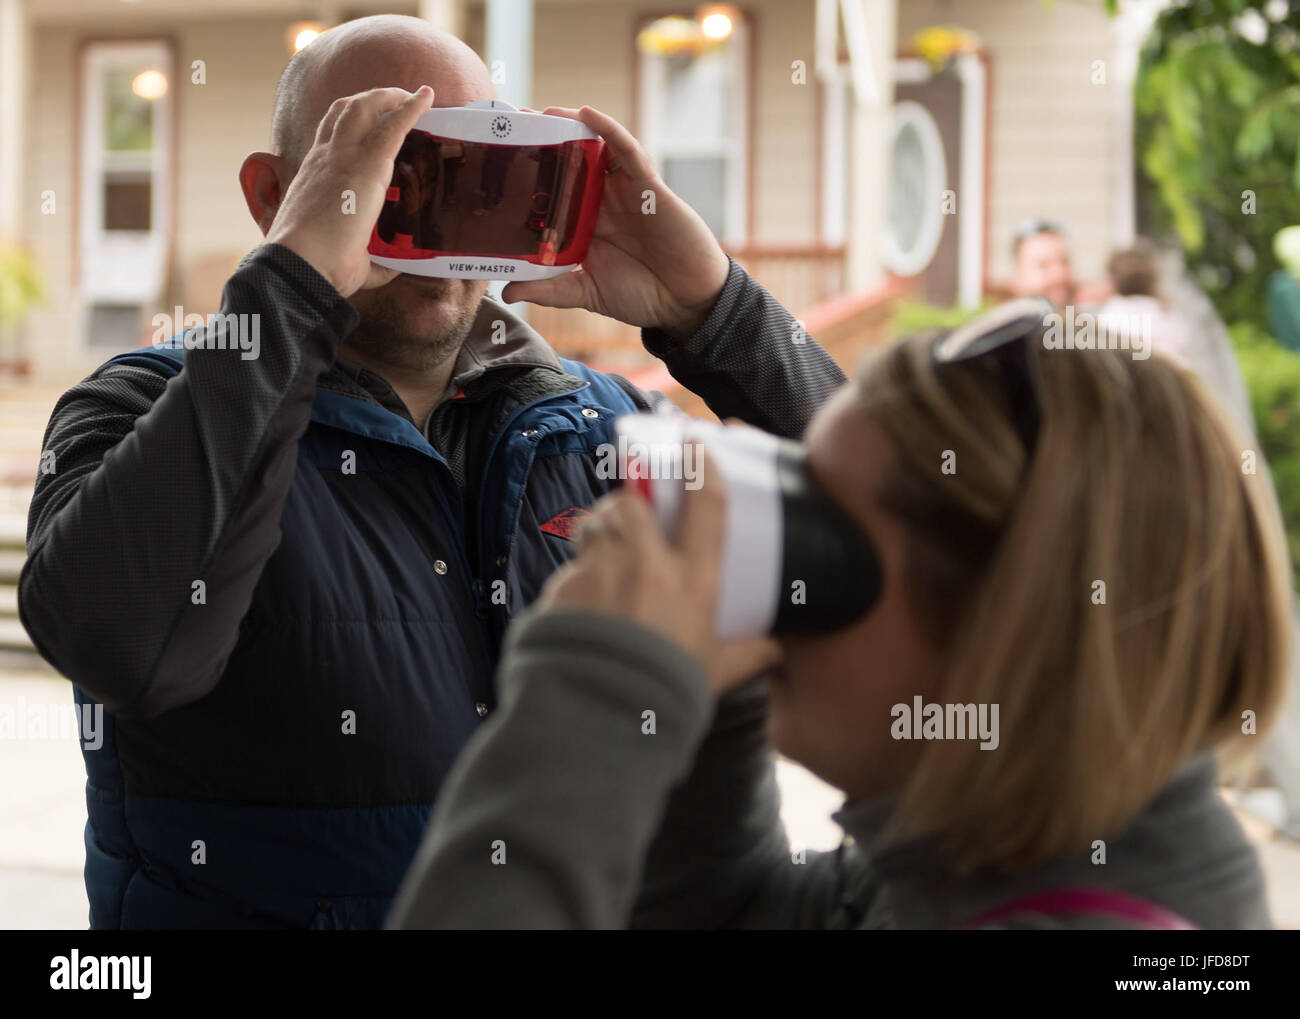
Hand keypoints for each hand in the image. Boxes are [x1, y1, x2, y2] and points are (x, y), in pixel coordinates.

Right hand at [267, 86, 434, 297]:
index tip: (368, 121)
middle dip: (370, 99)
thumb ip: (373, 260)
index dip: (348, 123)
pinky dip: (411, 107)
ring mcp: (344, 156)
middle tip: (395, 99)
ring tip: (412, 95)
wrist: (302, 265)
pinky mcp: (368, 165)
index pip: (329, 136)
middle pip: (344, 111)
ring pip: (364, 107)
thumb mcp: (348, 258)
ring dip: (390, 96)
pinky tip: (427, 97)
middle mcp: (325, 158)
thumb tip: (394, 268)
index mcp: (315, 176)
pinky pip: (393, 125)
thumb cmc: (319, 267)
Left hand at [499, 105, 730, 337]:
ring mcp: (623, 191)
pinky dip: (608, 130)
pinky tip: (586, 114)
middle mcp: (601, 203)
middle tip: (512, 127)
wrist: (687, 301)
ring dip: (570, 129)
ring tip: (542, 114)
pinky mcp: (647, 186)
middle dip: (543, 145)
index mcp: (584, 226)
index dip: (528, 178)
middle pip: (568, 165)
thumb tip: (507, 292)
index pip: (551, 195)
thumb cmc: (642, 296)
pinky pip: (626, 151)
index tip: (497, 165)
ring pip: (594, 151)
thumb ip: (549, 290)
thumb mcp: (587, 292)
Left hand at [535, 451, 780, 693]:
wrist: (599, 719)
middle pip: (632, 502)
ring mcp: (601, 574)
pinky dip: (577, 575)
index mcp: (693, 582)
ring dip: (601, 529)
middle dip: (629, 499)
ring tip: (605, 548)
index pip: (706, 506)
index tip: (694, 444)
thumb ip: (748, 654)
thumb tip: (777, 650)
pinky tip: (584, 600)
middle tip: (632, 514)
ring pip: (595, 525)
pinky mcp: (564, 589)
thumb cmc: (666, 695)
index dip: (702, 466)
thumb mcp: (715, 672)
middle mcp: (646, 567)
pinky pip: (570, 568)